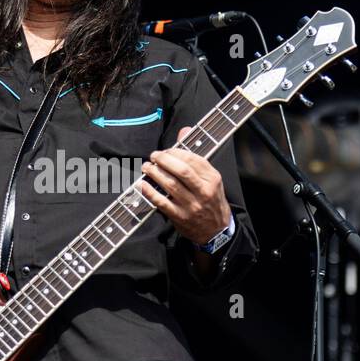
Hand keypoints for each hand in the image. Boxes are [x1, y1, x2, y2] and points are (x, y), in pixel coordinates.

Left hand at [136, 126, 231, 246]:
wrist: (216, 230)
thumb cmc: (210, 200)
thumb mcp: (210, 178)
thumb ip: (194, 154)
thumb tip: (184, 130)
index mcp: (212, 178)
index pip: (193, 159)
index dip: (176, 152)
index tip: (166, 150)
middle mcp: (203, 191)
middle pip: (181, 171)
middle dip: (164, 160)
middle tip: (154, 156)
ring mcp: (192, 205)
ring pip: (171, 185)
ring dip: (155, 173)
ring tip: (146, 167)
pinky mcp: (180, 217)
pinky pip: (162, 203)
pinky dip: (150, 192)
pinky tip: (143, 185)